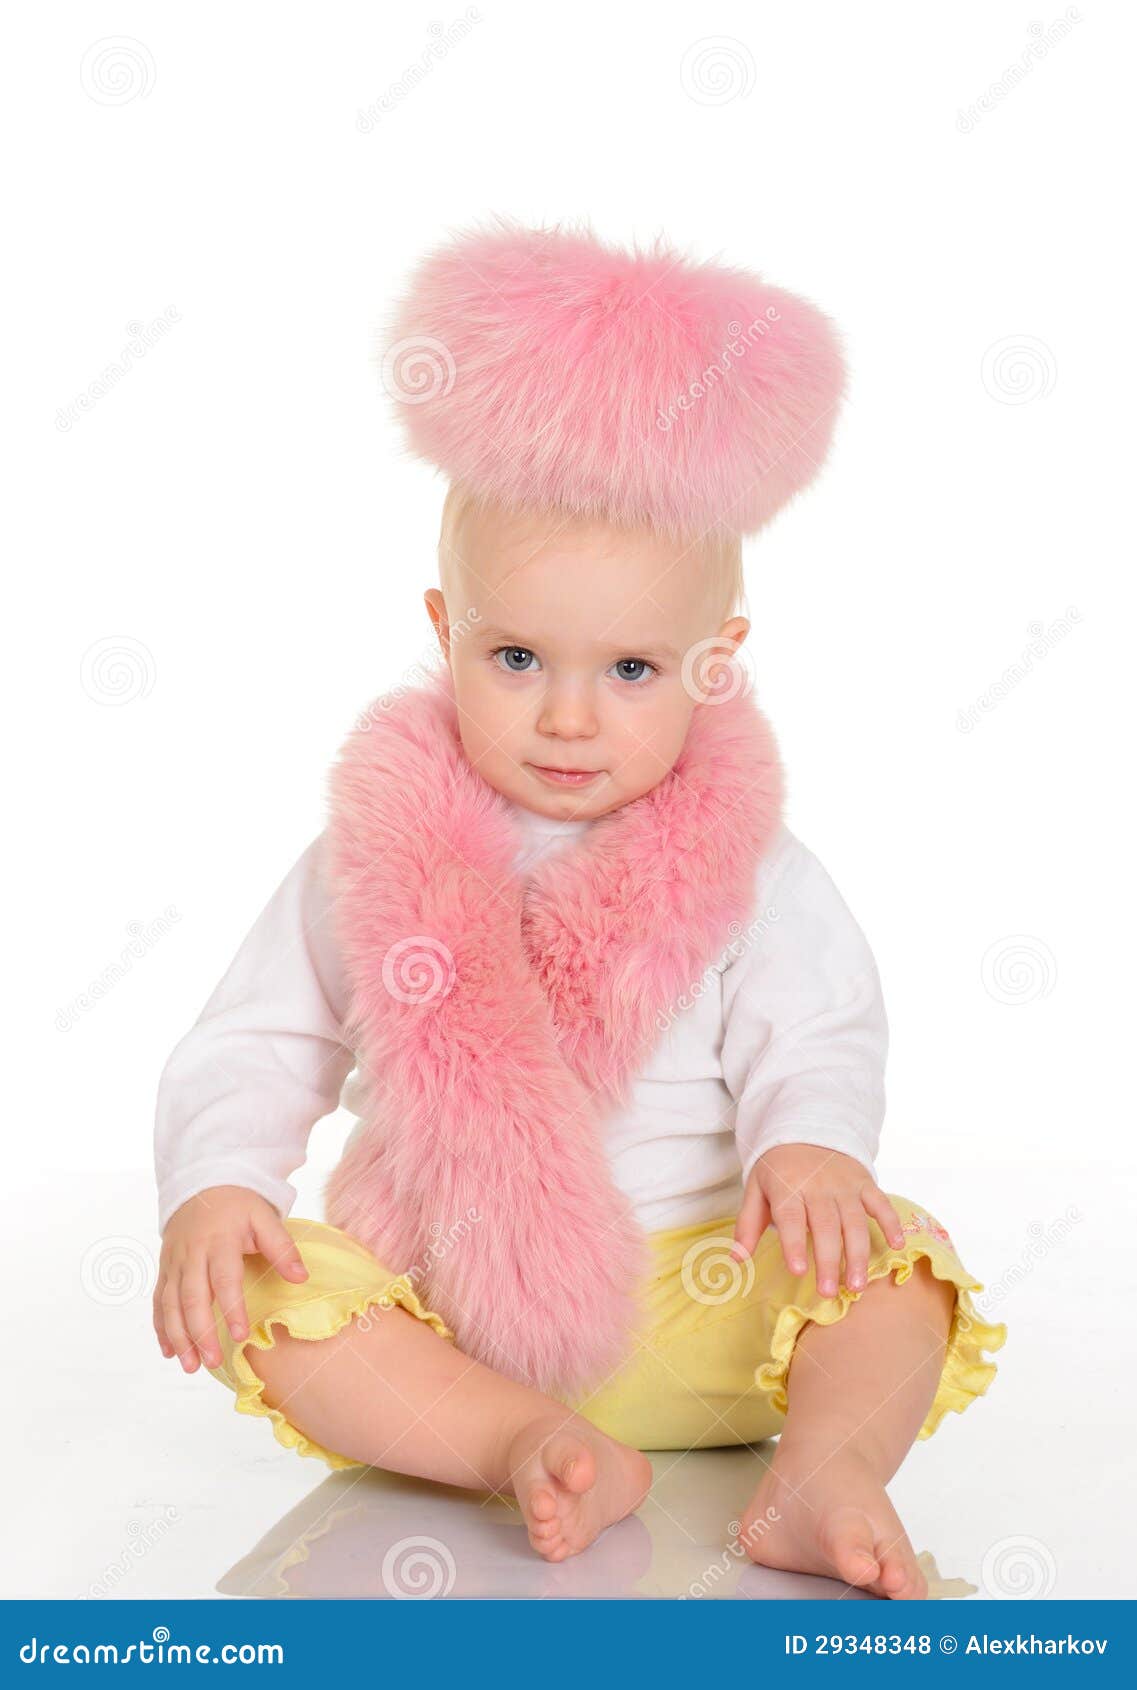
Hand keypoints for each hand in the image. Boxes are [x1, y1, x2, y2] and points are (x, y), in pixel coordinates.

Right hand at [153, 1185, 307, 1372]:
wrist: (202, 1185)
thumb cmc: (239, 1206)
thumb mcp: (264, 1218)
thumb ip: (282, 1247)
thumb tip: (302, 1278)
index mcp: (219, 1240)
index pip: (224, 1279)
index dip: (231, 1308)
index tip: (241, 1336)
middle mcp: (192, 1254)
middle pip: (192, 1297)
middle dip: (200, 1332)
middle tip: (213, 1361)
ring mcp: (174, 1262)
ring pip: (170, 1304)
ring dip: (178, 1336)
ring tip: (191, 1366)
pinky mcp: (164, 1269)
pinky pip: (158, 1301)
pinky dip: (161, 1328)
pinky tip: (169, 1352)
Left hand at [731, 1144, 905, 1295]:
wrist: (807, 1129)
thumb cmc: (779, 1168)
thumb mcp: (756, 1188)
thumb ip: (747, 1224)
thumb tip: (737, 1259)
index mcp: (788, 1187)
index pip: (791, 1217)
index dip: (794, 1244)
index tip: (798, 1270)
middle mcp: (819, 1186)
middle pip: (825, 1226)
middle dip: (828, 1260)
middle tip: (828, 1292)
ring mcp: (845, 1185)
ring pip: (855, 1221)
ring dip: (858, 1254)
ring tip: (857, 1285)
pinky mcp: (864, 1183)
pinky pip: (881, 1203)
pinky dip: (891, 1223)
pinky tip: (898, 1246)